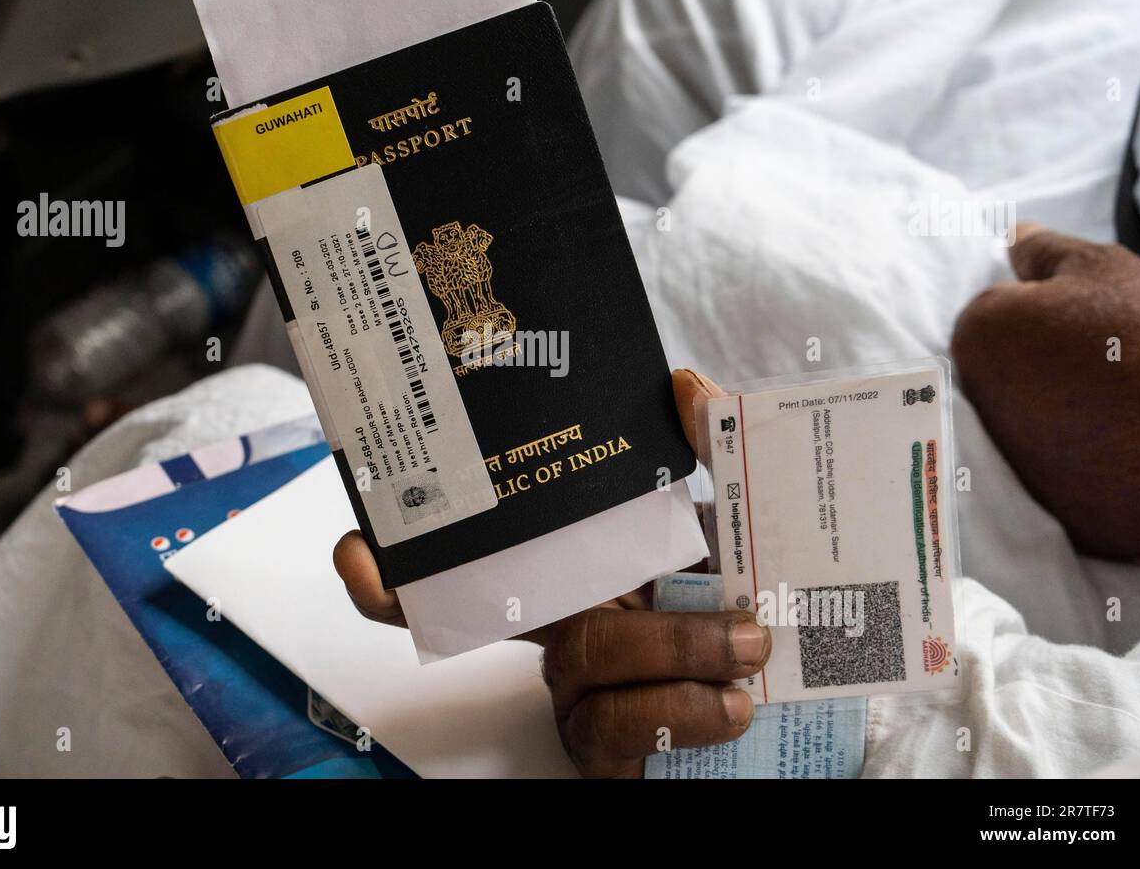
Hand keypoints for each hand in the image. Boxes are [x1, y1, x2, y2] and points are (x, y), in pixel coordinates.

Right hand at [333, 368, 771, 776]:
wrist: (784, 691)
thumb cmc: (730, 602)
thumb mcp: (722, 518)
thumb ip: (704, 445)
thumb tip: (682, 384)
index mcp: (571, 572)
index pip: (463, 568)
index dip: (393, 569)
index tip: (355, 554)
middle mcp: (559, 631)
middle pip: (506, 616)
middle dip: (618, 619)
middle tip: (732, 620)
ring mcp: (572, 697)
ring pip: (583, 663)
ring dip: (680, 653)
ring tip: (751, 650)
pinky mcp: (600, 754)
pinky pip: (610, 727)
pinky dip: (684, 710)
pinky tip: (732, 705)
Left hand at [951, 224, 1139, 559]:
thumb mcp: (1102, 269)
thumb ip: (1044, 252)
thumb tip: (1012, 234)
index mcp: (977, 337)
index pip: (990, 319)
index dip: (1041, 316)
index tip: (1083, 326)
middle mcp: (971, 403)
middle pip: (998, 377)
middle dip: (1035, 368)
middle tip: (1101, 368)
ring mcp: (1001, 462)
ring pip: (1018, 427)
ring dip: (1049, 418)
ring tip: (1110, 410)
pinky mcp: (1039, 510)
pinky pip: (1046, 479)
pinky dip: (1073, 465)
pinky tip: (1112, 453)